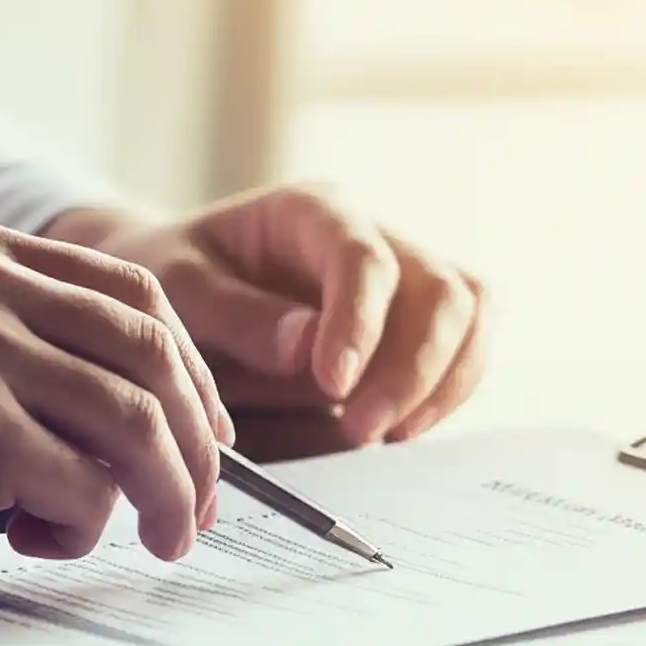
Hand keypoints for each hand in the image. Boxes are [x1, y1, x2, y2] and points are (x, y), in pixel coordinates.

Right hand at [0, 216, 228, 608]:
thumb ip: (59, 357)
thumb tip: (199, 423)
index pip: (136, 294)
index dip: (193, 369)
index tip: (215, 432)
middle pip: (149, 356)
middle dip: (196, 445)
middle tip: (202, 507)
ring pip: (135, 425)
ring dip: (166, 497)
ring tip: (161, 538)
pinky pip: (85, 489)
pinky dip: (80, 530)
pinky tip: (28, 537)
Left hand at [70, 187, 487, 460]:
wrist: (182, 286)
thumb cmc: (174, 280)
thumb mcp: (177, 290)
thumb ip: (236, 316)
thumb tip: (306, 349)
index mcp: (310, 212)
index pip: (364, 257)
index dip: (360, 324)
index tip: (333, 386)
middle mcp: (371, 233)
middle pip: (440, 286)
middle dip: (412, 367)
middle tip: (360, 429)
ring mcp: (403, 272)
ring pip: (471, 311)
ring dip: (443, 380)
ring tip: (386, 433)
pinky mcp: (416, 316)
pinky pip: (467, 344)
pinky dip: (448, 390)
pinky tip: (401, 429)